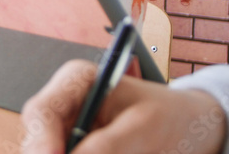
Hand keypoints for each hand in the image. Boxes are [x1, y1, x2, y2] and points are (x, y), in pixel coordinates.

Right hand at [21, 60, 226, 153]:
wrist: (190, 130)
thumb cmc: (171, 116)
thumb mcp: (146, 126)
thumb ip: (110, 143)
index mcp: (75, 83)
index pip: (41, 111)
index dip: (41, 142)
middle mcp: (64, 107)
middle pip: (38, 142)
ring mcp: (67, 133)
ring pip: (51, 153)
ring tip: (127, 152)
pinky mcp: (76, 150)